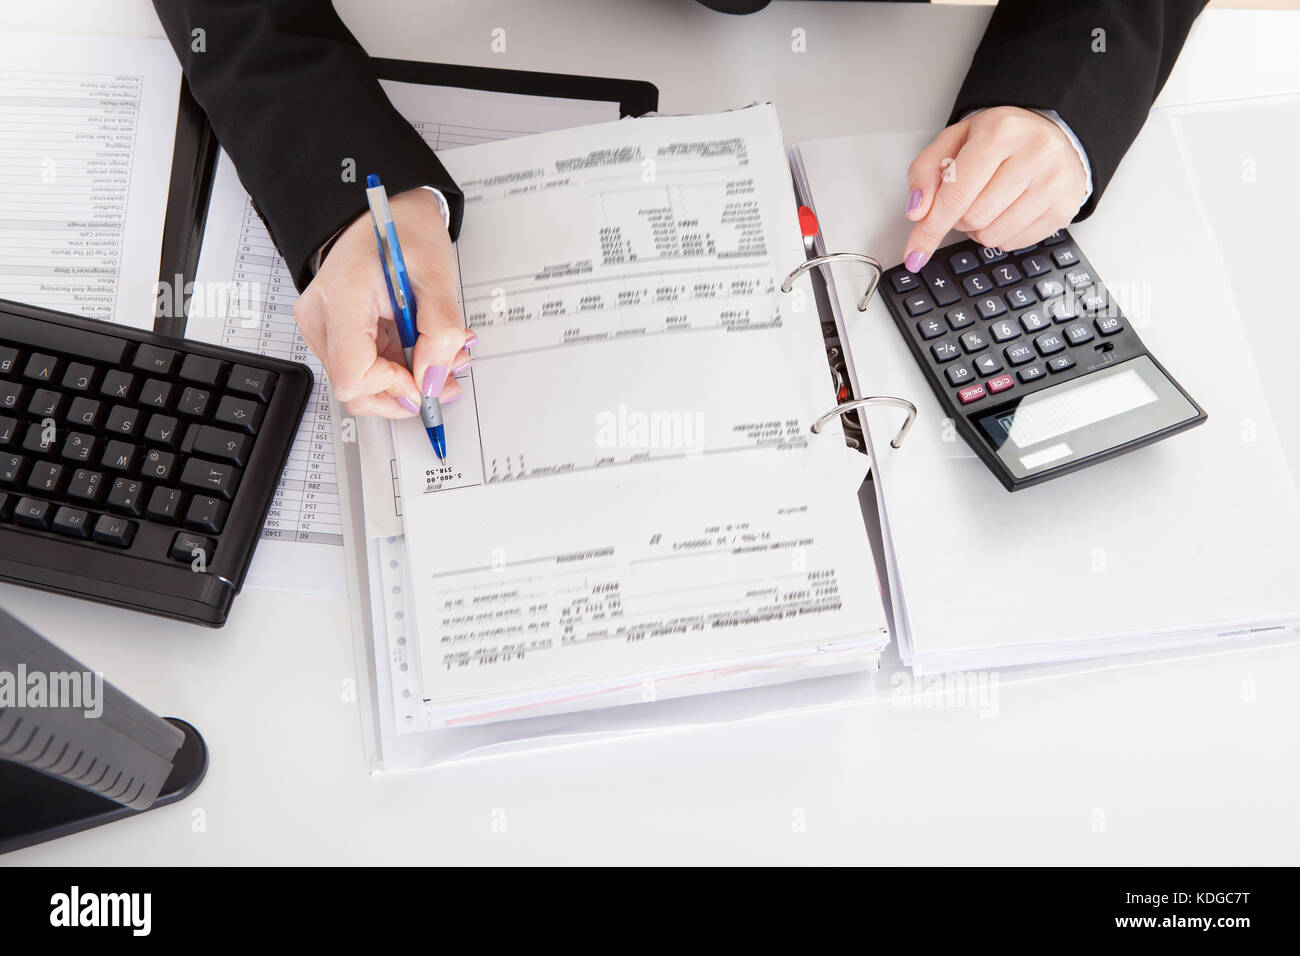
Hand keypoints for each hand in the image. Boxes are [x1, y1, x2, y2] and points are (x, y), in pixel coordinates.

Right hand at [293, 187, 472, 417]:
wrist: (388, 209)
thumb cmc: (405, 232)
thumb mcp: (437, 277)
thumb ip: (441, 331)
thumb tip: (433, 378)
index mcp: (341, 299)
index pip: (353, 376)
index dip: (394, 389)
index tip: (426, 378)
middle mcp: (321, 318)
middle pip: (353, 388)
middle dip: (405, 392)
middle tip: (444, 377)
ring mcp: (323, 326)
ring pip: (361, 383)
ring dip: (406, 380)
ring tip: (441, 357)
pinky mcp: (334, 331)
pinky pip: (364, 366)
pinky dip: (398, 367)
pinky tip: (423, 349)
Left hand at [902, 106, 1086, 271]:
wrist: (1051, 132)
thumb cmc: (1000, 138)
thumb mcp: (954, 140)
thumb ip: (925, 172)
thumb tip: (917, 212)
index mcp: (1000, 133)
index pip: (955, 195)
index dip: (929, 229)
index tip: (913, 254)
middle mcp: (1034, 155)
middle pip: (971, 218)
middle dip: (958, 217)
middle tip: (969, 195)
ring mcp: (1054, 184)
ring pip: (991, 236)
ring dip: (979, 228)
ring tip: (990, 199)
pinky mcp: (1064, 209)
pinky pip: (1013, 243)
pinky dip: (1001, 233)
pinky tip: (1009, 209)